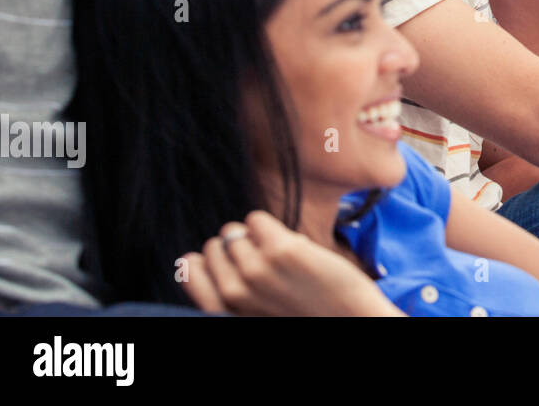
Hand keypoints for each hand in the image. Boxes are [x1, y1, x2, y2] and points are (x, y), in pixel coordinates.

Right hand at [178, 210, 402, 315]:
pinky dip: (269, 226)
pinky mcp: (283, 251)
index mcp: (224, 311)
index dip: (210, 261)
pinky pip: (256, 219)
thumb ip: (230, 290)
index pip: (189, 269)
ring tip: (280, 257)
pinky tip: (289, 245)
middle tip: (266, 263)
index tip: (232, 267)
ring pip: (236, 231)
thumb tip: (194, 256)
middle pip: (216, 245)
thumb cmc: (302, 313)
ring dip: (255, 236)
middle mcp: (235, 293)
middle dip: (236, 247)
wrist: (348, 320)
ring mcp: (257, 270)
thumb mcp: (253, 311)